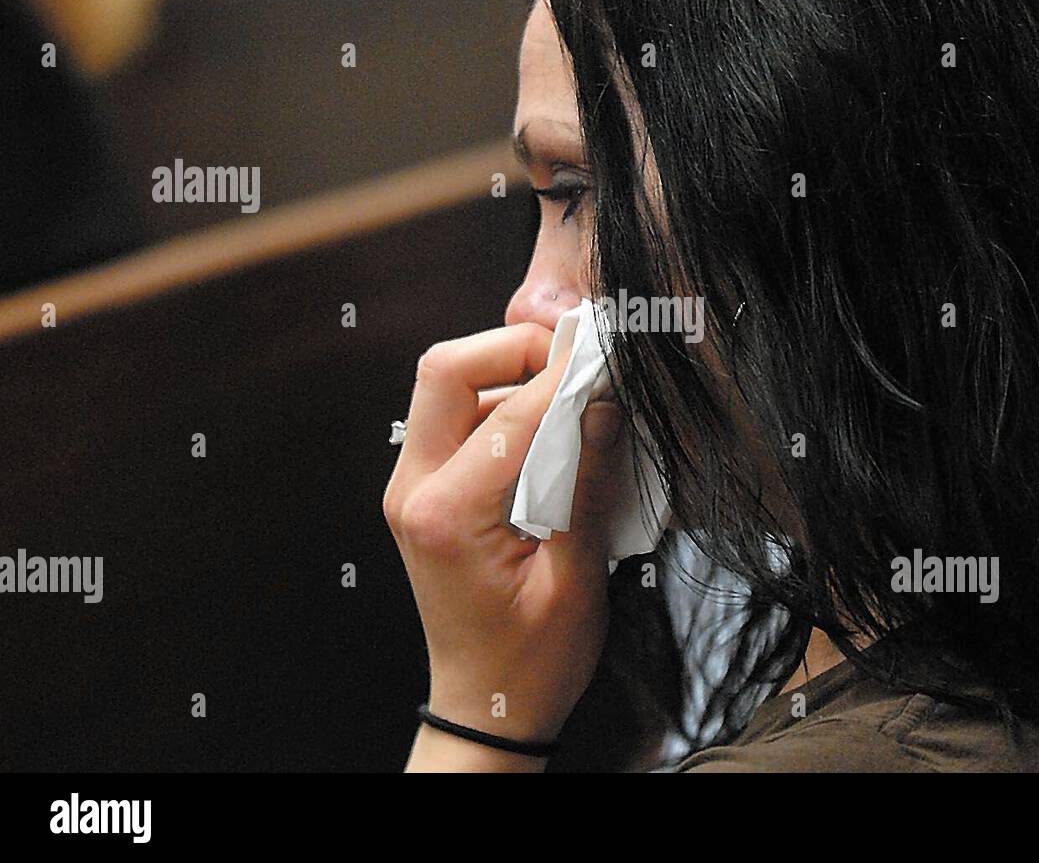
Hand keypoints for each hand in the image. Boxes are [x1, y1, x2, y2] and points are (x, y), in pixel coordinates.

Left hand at [383, 323, 624, 767]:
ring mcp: (412, 490)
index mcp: (447, 515)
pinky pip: (456, 421)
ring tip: (570, 389)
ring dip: (507, 373)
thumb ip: (588, 487)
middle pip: (445, 371)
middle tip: (575, 359)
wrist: (485, 707)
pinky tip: (549, 425)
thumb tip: (604, 406)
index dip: (566, 376)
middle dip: (513, 349)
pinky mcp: (425, 493)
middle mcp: (414, 491)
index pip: (510, 414)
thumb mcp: (576, 583)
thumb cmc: (529, 663)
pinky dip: (502, 404)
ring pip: (446, 388)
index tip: (609, 357)